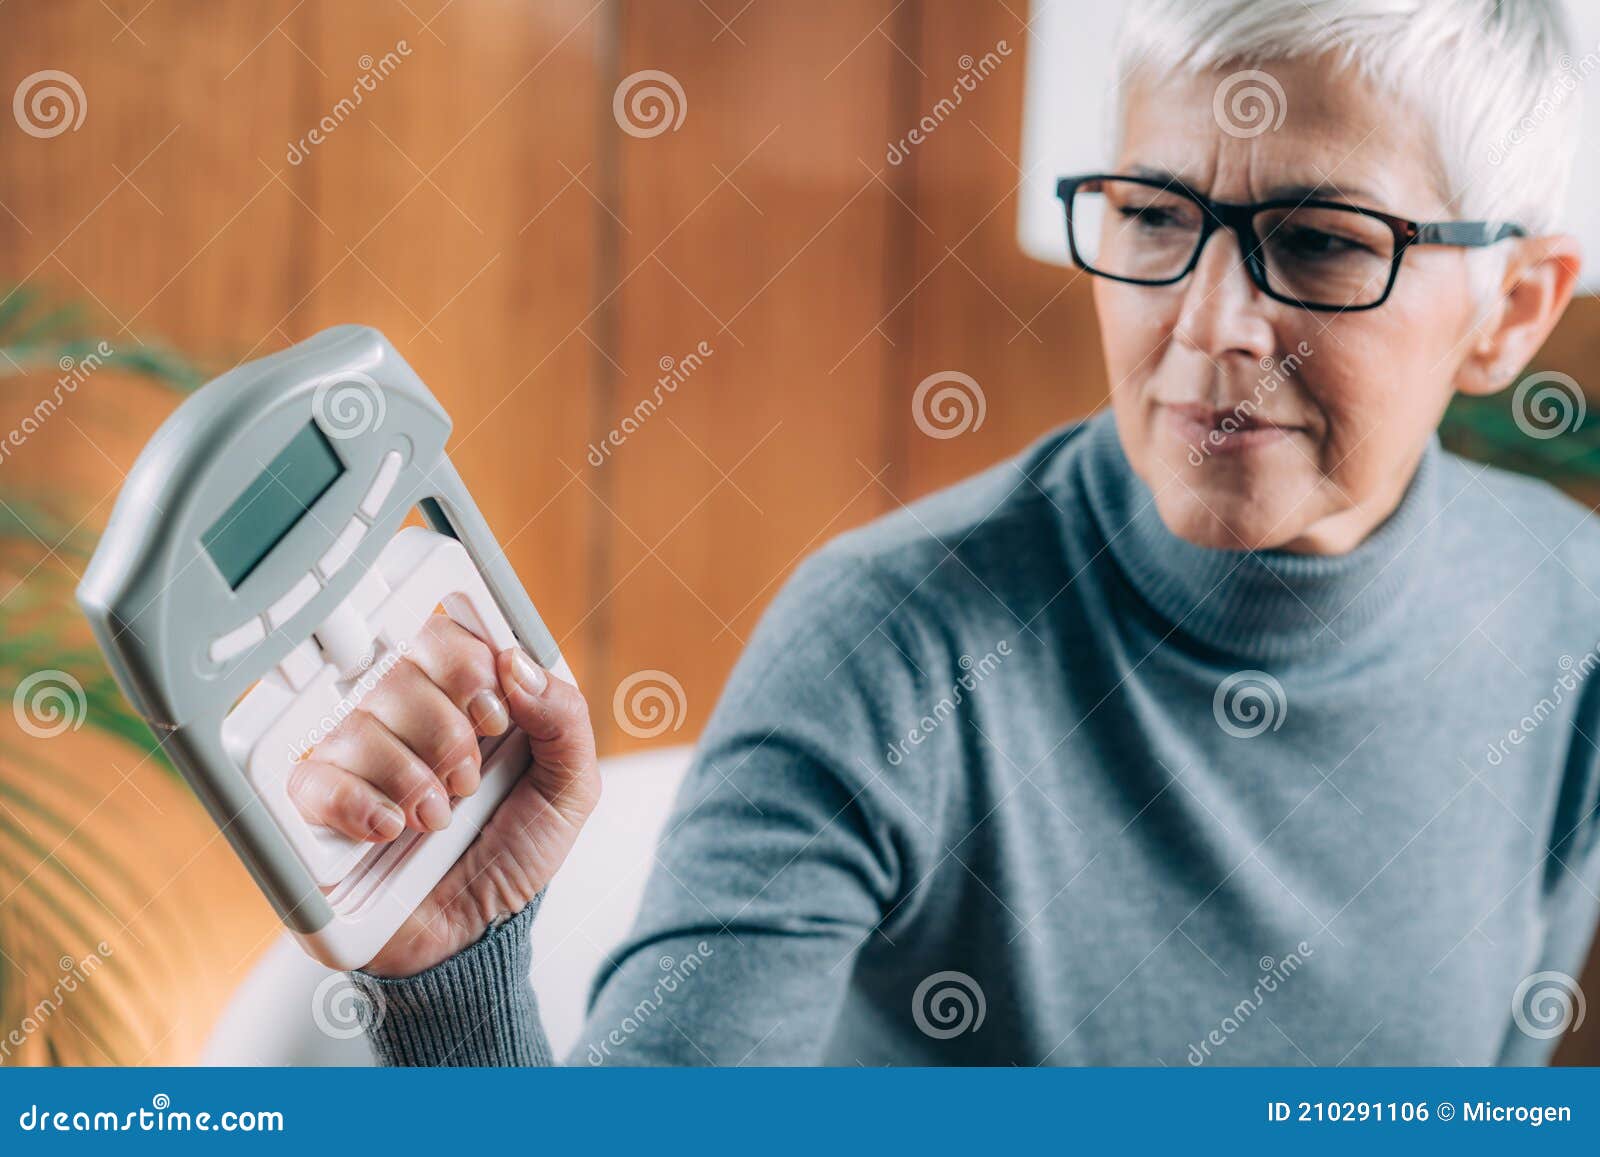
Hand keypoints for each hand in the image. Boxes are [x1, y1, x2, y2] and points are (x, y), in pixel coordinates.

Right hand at [287, 613, 598, 975]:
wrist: (473, 934)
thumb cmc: (513, 854)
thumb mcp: (568, 791)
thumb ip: (564, 719)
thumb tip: (518, 663)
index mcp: (458, 697)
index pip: (442, 634)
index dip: (466, 665)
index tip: (495, 717)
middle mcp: (400, 716)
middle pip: (398, 671)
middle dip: (447, 734)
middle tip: (466, 783)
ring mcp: (352, 757)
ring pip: (359, 723)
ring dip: (411, 779)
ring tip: (435, 820)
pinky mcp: (314, 805)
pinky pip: (312, 778)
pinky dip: (358, 803)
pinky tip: (388, 829)